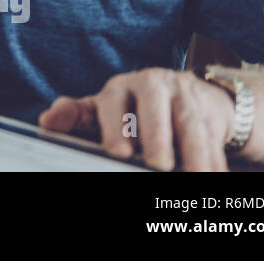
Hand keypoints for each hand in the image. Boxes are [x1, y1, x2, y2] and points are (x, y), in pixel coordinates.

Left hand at [38, 67, 233, 170]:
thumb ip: (76, 115)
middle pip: (155, 107)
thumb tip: (47, 122)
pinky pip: (214, 136)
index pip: (113, 103)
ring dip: (195, 152)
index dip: (115, 126)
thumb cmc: (133, 107)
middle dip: (156, 135)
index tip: (118, 153)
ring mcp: (183, 95)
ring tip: (196, 177)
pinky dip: (216, 159)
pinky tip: (217, 176)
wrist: (184, 91)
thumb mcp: (103, 108)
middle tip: (157, 164)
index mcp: (120, 87)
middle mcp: (153, 85)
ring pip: (190, 122)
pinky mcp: (209, 110)